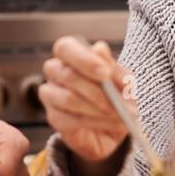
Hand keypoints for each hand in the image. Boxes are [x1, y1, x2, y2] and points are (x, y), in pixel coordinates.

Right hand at [39, 37, 131, 165]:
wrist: (114, 128)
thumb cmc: (117, 97)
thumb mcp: (123, 81)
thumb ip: (112, 67)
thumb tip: (99, 49)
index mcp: (71, 55)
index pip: (65, 48)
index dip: (83, 59)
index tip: (106, 73)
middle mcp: (56, 72)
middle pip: (64, 74)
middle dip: (93, 88)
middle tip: (116, 98)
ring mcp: (51, 95)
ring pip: (68, 98)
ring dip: (97, 107)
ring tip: (118, 113)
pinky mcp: (54, 118)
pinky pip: (71, 119)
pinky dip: (96, 121)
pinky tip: (112, 123)